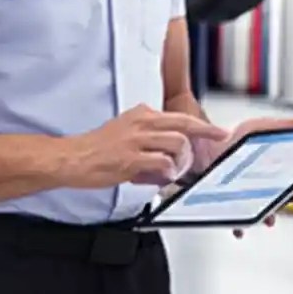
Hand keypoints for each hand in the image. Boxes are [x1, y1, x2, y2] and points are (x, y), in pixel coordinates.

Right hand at [65, 104, 227, 188]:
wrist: (73, 157)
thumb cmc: (98, 147)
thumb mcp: (126, 129)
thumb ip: (149, 134)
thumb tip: (170, 147)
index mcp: (142, 114)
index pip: (180, 117)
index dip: (203, 126)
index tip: (219, 131)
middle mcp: (142, 123)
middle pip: (184, 126)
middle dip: (204, 136)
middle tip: (212, 145)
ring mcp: (137, 140)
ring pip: (177, 145)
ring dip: (180, 161)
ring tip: (171, 171)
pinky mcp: (131, 159)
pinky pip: (162, 164)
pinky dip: (166, 173)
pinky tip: (158, 178)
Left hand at [211, 117, 292, 238]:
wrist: (206, 149)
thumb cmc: (235, 140)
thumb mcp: (258, 128)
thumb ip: (281, 126)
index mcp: (280, 167)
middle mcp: (271, 186)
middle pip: (288, 194)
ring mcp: (254, 198)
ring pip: (268, 210)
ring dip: (271, 216)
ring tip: (270, 218)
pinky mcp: (236, 207)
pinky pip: (240, 221)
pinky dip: (241, 227)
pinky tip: (241, 230)